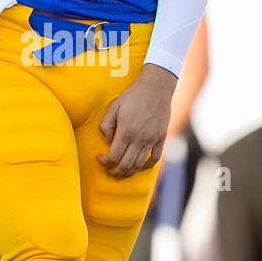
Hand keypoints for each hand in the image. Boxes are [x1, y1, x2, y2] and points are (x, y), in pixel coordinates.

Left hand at [97, 63, 176, 178]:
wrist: (156, 87)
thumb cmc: (133, 95)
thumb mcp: (114, 107)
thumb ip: (106, 125)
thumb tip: (107, 141)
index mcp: (126, 131)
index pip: (114, 156)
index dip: (105, 162)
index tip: (100, 159)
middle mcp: (140, 138)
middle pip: (126, 165)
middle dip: (115, 172)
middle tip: (109, 171)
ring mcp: (152, 139)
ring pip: (139, 165)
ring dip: (128, 172)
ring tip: (121, 172)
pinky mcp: (161, 138)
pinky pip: (155, 159)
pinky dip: (146, 166)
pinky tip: (139, 166)